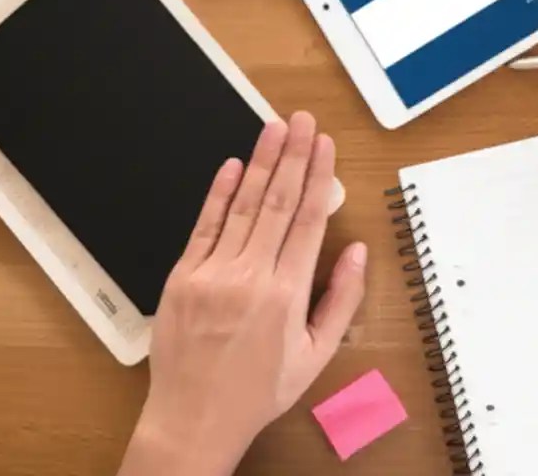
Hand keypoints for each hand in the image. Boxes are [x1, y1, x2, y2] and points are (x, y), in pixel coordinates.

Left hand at [119, 112, 367, 475]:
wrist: (194, 417)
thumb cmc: (259, 390)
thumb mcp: (317, 353)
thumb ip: (342, 298)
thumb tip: (355, 250)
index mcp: (287, 294)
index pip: (309, 219)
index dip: (319, 176)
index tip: (326, 145)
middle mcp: (250, 276)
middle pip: (278, 202)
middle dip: (293, 155)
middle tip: (303, 121)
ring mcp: (212, 274)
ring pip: (243, 206)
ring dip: (260, 162)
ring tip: (274, 128)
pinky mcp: (182, 277)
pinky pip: (205, 226)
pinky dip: (219, 194)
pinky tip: (233, 166)